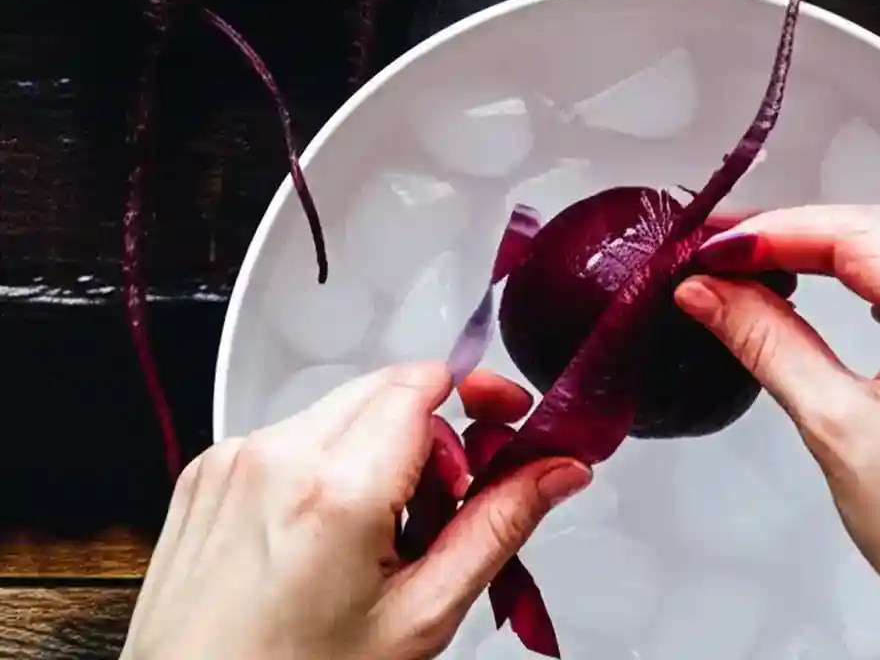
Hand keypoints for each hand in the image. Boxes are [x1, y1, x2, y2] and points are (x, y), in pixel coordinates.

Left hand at [121, 362, 590, 659]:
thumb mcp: (419, 616)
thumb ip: (497, 528)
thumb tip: (554, 472)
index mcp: (334, 490)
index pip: (423, 383)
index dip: (474, 396)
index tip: (500, 420)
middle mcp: (274, 457)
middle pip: (384, 389)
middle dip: (433, 432)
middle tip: (452, 499)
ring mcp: (232, 461)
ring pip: (339, 411)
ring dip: (380, 451)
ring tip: (385, 535)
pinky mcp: (205, 473)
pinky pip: (290, 438)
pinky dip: (327, 467)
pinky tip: (333, 536)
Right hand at [675, 205, 879, 659]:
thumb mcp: (835, 427)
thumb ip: (767, 340)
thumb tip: (712, 292)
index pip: (859, 237)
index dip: (776, 232)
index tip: (719, 247)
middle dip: (803, 233)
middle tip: (731, 252)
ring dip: (844, 248)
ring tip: (774, 263)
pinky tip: (850, 283)